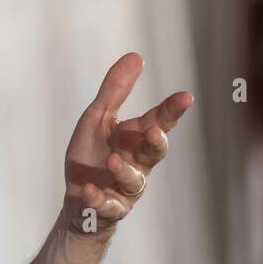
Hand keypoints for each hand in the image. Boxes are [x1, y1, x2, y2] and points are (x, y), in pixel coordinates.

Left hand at [61, 52, 192, 234]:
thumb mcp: (97, 119)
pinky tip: (88, 191)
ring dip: (124, 171)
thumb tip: (136, 55)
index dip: (172, 110)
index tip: (186, 96)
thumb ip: (115, 91)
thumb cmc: (91, 155)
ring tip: (111, 161)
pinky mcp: (109, 208)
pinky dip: (98, 199)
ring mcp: (126, 188)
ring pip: (134, 181)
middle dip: (158, 142)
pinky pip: (107, 206)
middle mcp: (138, 163)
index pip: (160, 122)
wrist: (77, 199)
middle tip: (154, 131)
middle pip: (156, 152)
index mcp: (136, 138)